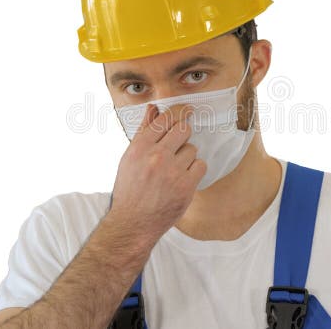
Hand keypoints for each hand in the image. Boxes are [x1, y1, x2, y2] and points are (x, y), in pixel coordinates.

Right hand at [108, 102, 206, 241]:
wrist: (133, 223)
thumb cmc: (130, 189)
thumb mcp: (129, 158)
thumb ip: (143, 131)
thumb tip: (153, 108)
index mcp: (140, 147)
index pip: (165, 119)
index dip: (179, 111)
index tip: (188, 110)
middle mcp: (156, 156)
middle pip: (183, 129)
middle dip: (183, 135)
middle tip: (178, 145)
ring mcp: (172, 171)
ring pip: (192, 149)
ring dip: (187, 158)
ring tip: (174, 171)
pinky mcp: (186, 186)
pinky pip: (200, 165)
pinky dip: (194, 171)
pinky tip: (183, 179)